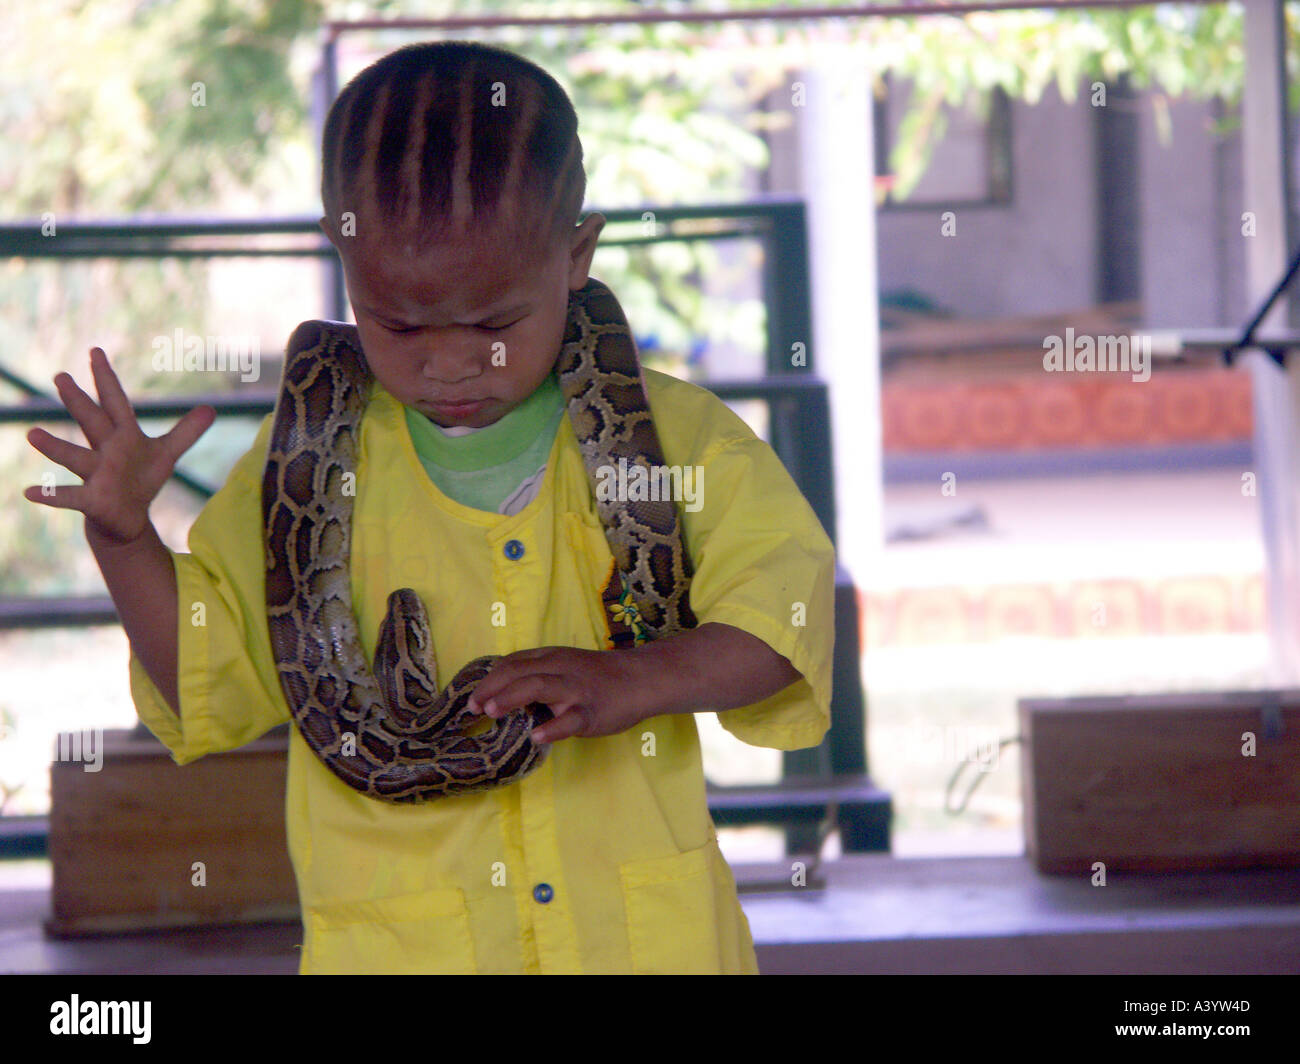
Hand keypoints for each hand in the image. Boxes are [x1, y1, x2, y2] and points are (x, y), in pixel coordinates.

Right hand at [23, 346, 214, 543]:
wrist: (127, 516)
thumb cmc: (141, 478)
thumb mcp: (166, 453)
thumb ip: (187, 431)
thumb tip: (211, 409)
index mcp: (124, 436)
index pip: (115, 402)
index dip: (107, 378)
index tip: (95, 351)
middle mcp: (105, 450)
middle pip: (92, 422)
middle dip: (78, 401)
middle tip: (60, 376)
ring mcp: (96, 474)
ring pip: (74, 457)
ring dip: (55, 447)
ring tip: (32, 434)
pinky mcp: (92, 500)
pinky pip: (69, 497)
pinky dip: (50, 495)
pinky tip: (29, 492)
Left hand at [466, 646, 659, 744]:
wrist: (641, 678)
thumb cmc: (599, 675)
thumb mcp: (566, 663)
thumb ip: (539, 672)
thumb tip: (504, 691)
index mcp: (551, 658)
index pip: (513, 663)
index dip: (490, 679)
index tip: (472, 698)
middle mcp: (560, 669)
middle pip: (519, 671)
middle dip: (492, 688)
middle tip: (473, 707)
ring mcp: (575, 690)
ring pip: (540, 687)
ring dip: (512, 697)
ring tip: (493, 711)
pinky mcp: (591, 711)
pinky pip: (570, 720)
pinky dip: (553, 727)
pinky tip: (537, 736)